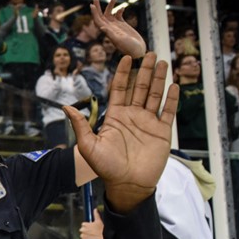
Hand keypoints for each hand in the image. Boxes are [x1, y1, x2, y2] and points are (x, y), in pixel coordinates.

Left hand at [65, 53, 177, 212]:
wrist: (127, 184)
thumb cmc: (106, 167)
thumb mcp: (88, 145)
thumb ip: (81, 125)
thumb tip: (65, 107)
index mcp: (115, 116)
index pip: (120, 89)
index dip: (123, 73)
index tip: (126, 58)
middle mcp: (132, 116)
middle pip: (140, 88)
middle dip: (144, 71)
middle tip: (149, 53)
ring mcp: (148, 122)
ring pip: (155, 95)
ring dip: (159, 79)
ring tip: (162, 62)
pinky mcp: (162, 131)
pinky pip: (168, 111)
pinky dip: (171, 99)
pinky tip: (174, 85)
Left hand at [78, 208, 103, 238]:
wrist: (104, 238)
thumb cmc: (102, 229)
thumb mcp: (99, 220)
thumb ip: (96, 214)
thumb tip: (95, 209)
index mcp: (84, 224)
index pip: (83, 226)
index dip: (88, 228)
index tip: (92, 229)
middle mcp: (82, 230)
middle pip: (82, 231)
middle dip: (86, 232)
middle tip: (93, 234)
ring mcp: (82, 236)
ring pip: (83, 237)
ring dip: (86, 237)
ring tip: (93, 238)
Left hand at [90, 0, 144, 58]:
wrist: (138, 51)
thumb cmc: (129, 48)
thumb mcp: (119, 41)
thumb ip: (110, 34)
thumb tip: (102, 27)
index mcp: (107, 31)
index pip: (98, 21)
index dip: (94, 13)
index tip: (92, 5)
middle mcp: (110, 28)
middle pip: (101, 15)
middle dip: (98, 7)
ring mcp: (116, 26)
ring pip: (110, 14)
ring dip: (110, 6)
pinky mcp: (123, 25)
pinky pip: (118, 16)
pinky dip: (120, 10)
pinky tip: (123, 7)